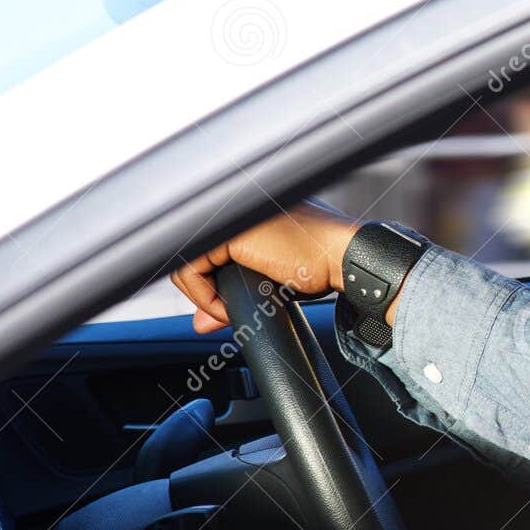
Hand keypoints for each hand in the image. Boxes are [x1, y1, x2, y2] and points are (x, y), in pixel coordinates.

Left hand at [170, 199, 359, 333]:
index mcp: (246, 208)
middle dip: (203, 290)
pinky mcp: (226, 234)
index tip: (225, 305)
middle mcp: (234, 206)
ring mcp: (229, 216)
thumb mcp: (269, 277)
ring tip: (231, 309)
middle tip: (226, 312)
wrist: (344, 257)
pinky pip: (190, 271)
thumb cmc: (323, 262)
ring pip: (186, 262)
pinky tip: (228, 306)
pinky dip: (204, 296)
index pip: (206, 245)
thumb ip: (233, 291)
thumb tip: (200, 323)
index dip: (209, 280)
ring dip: (204, 295)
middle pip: (194, 253)